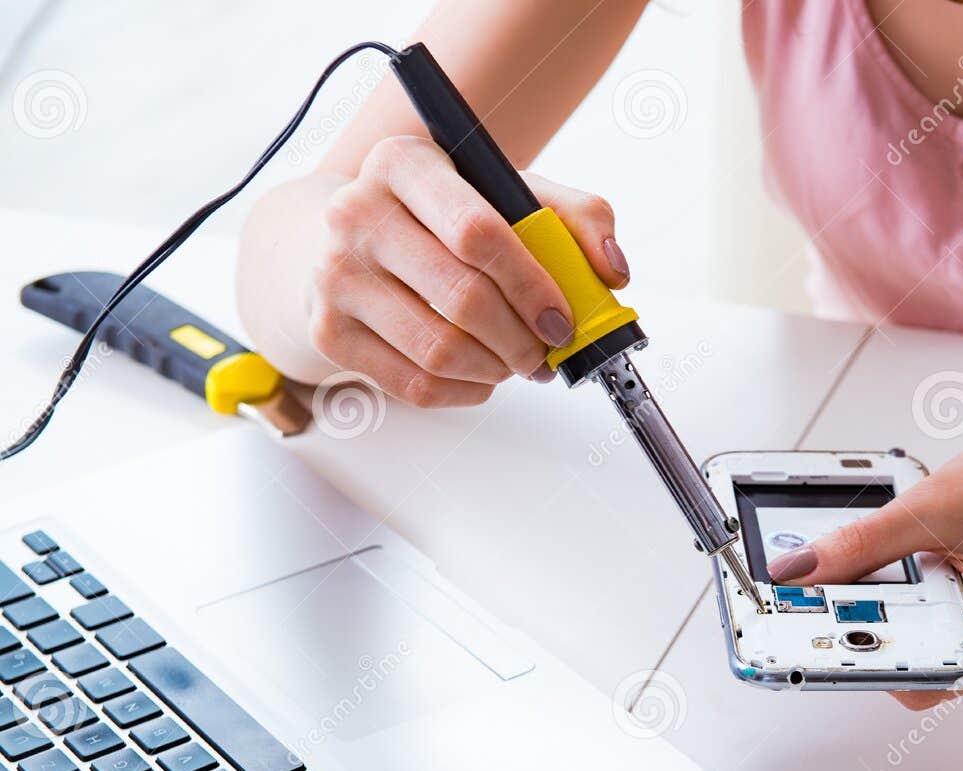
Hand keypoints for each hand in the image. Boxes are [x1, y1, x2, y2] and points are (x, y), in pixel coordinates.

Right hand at [306, 136, 628, 405]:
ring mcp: (333, 275)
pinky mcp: (326, 331)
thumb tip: (612, 270)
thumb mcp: (506, 193)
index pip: (477, 232)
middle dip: (522, 339)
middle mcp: (355, 213)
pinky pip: (415, 386)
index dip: (532, 285)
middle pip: (462, 299)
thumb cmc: (440, 216)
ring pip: (439, 351)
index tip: (563, 317)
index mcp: (403, 163)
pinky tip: (482, 375)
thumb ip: (574, 218)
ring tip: (516, 360)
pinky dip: (466, 391)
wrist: (348, 238)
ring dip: (497, 369)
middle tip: (548, 350)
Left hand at [766, 425, 962, 708]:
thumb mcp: (936, 506)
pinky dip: (921, 620)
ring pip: (928, 666)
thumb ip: (864, 544)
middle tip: (850, 587)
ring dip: (901, 626)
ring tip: (915, 569)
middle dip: (877, 633)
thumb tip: (799, 572)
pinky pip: (943, 651)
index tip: (815, 632)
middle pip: (919, 676)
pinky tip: (931, 579)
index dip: (863, 655)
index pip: (921, 677)